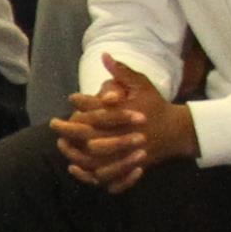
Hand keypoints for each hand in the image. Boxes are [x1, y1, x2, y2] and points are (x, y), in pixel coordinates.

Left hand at [54, 61, 164, 197]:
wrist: (176, 132)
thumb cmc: (155, 106)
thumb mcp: (142, 85)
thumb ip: (122, 71)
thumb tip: (104, 55)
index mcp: (123, 114)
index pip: (95, 108)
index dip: (80, 102)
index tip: (71, 98)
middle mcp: (121, 134)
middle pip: (86, 134)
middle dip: (67, 128)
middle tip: (54, 123)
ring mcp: (123, 154)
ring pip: (91, 158)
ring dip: (73, 151)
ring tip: (61, 143)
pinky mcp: (126, 168)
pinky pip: (103, 176)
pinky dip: (87, 174)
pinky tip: (74, 167)